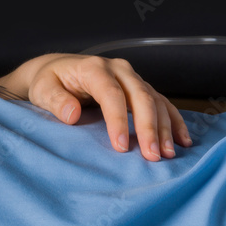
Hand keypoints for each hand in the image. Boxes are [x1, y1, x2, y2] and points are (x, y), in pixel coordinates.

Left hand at [0, 53, 191, 160]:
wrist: (57, 69)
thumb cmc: (48, 82)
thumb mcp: (43, 90)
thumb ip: (56, 101)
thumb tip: (72, 115)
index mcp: (94, 68)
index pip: (111, 94)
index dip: (118, 121)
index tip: (121, 147)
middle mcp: (118, 69)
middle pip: (140, 97)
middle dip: (148, 128)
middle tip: (152, 156)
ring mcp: (132, 77)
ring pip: (155, 101)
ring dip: (164, 128)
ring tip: (167, 154)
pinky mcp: (139, 87)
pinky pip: (162, 103)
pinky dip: (173, 121)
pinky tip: (182, 140)